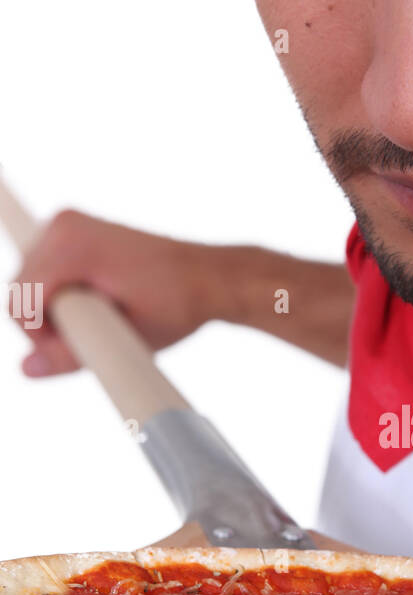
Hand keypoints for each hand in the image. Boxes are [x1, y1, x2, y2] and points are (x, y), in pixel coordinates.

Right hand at [11, 209, 230, 376]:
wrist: (210, 277)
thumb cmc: (177, 304)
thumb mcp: (126, 339)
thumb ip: (71, 355)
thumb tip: (27, 368)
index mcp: (71, 245)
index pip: (20, 303)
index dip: (40, 334)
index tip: (78, 341)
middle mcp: (63, 226)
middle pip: (21, 294)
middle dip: (50, 326)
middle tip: (101, 334)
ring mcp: (66, 226)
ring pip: (31, 287)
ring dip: (59, 312)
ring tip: (105, 317)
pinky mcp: (74, 234)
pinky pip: (47, 276)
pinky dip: (65, 297)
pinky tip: (100, 304)